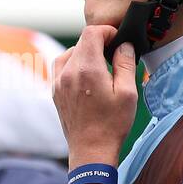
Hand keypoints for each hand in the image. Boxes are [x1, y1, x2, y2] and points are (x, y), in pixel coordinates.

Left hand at [51, 25, 137, 165]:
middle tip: (114, 55)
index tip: (118, 41)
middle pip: (81, 42)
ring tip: (101, 66)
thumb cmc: (112, 125)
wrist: (90, 151)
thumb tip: (124, 45)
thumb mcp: (127, 93)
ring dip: (85, 53)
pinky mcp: (55, 92)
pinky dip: (74, 64)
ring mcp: (58, 82)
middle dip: (99, 42)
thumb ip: (125, 64)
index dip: (107, 31)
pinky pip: (61, 67)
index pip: (91, 33)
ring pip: (70, 53)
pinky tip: (87, 76)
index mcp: (87, 69)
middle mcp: (68, 72)